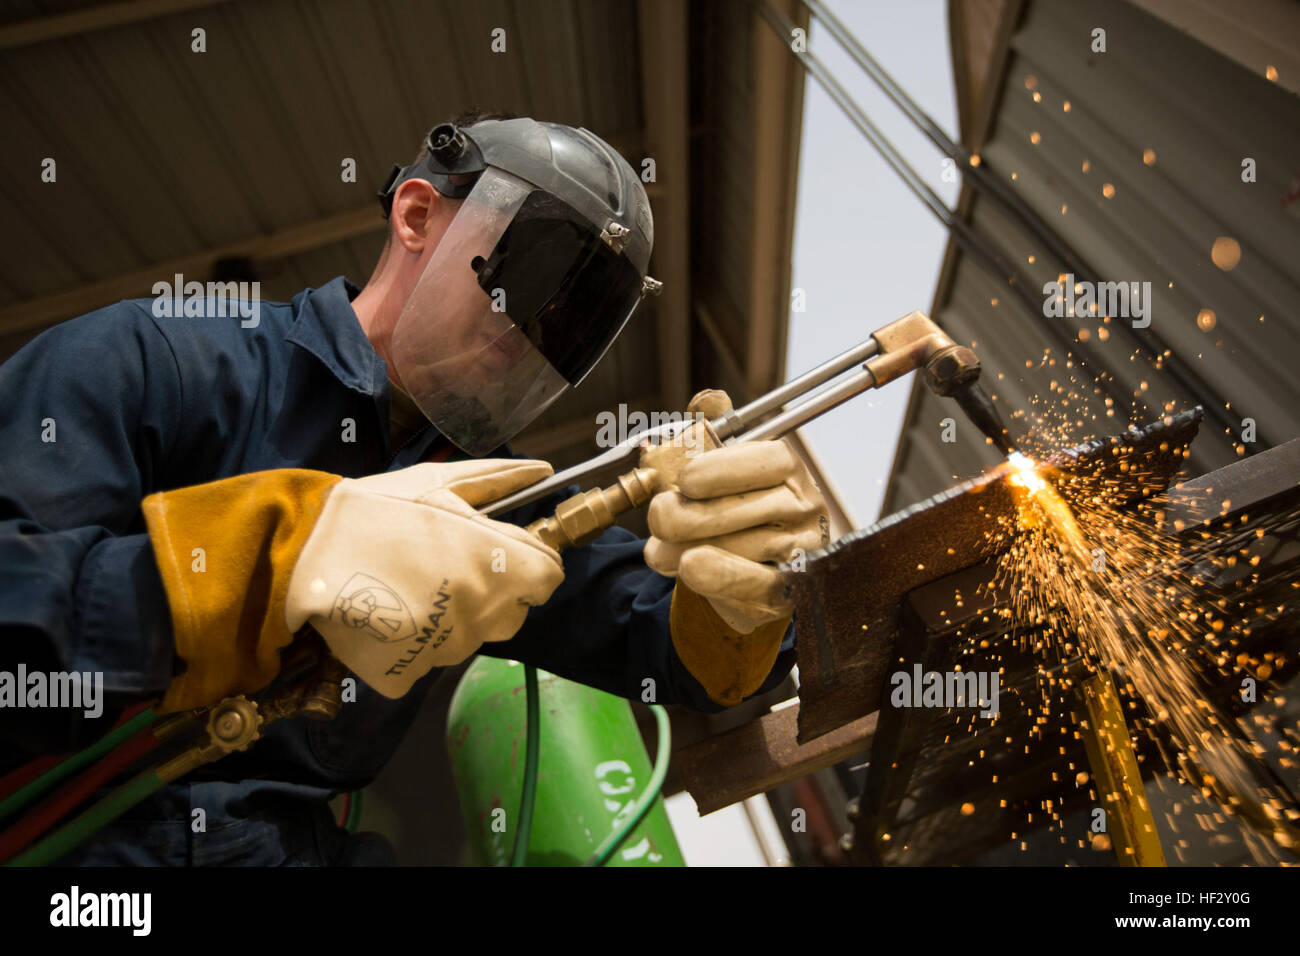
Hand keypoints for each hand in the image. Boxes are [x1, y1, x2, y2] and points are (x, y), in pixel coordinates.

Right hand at [285, 459, 563, 696]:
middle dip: (492, 591)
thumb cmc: (374, 511)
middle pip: (512, 612)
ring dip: (450, 617)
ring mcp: (443, 650)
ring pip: (467, 637)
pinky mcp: (406, 674)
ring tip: (407, 584)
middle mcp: (479, 614)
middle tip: (444, 565)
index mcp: (497, 564)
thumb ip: (498, 480)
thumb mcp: (437, 484)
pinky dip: (412, 643)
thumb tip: (544, 471)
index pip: (547, 579)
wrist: (299, 553)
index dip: (529, 563)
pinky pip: (424, 661)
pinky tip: (387, 614)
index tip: (501, 553)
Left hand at [644, 391, 828, 633]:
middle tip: (658, 517)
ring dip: (690, 550)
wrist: (749, 576)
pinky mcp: (791, 592)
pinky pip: (758, 585)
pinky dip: (722, 577)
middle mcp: (805, 506)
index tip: (686, 480)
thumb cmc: (732, 515)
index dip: (726, 469)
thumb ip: (711, 434)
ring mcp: (803, 550)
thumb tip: (708, 399)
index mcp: (788, 469)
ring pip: (745, 547)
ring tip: (659, 551)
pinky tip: (692, 568)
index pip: (770, 461)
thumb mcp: (719, 473)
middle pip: (750, 508)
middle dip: (692, 515)